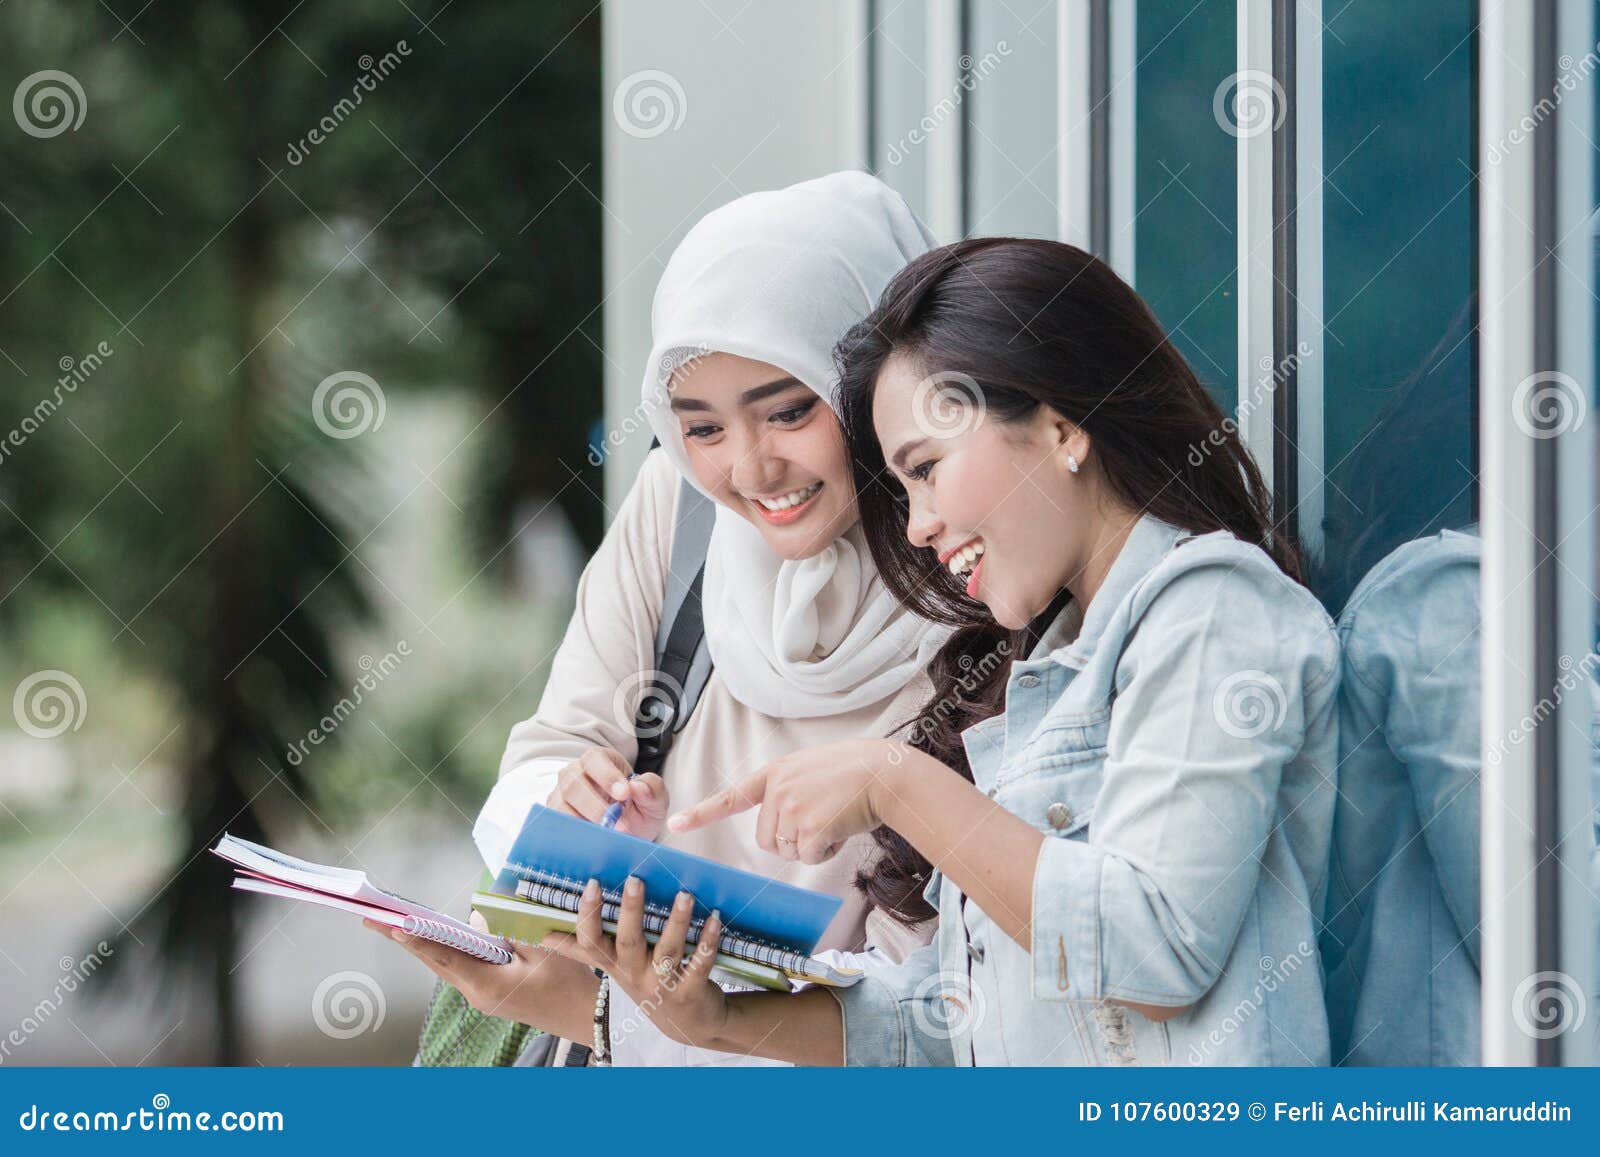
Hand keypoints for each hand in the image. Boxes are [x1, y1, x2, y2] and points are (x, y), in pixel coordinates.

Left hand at [363, 911, 598, 1037]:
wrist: (588, 1017)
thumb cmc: (569, 984)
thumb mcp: (542, 951)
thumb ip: (506, 933)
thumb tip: (474, 919)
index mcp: (487, 985)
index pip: (445, 956)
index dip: (418, 938)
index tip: (393, 924)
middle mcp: (477, 993)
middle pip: (435, 961)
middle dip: (404, 938)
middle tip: (373, 918)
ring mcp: (482, 995)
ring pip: (445, 964)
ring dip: (421, 943)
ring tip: (393, 922)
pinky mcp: (490, 993)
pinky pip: (461, 967)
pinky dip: (444, 950)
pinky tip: (434, 935)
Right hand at [543, 877, 732, 1049]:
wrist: (688, 1024)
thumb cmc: (646, 982)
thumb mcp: (613, 968)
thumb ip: (582, 948)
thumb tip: (542, 932)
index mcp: (614, 965)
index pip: (592, 942)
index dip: (589, 915)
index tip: (591, 884)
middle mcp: (635, 975)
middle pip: (629, 943)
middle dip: (631, 911)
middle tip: (634, 879)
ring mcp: (662, 986)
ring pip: (667, 952)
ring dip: (676, 922)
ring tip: (684, 894)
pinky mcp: (691, 992)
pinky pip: (700, 964)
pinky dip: (707, 941)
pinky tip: (714, 918)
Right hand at [551, 747, 668, 839]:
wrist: (630, 829)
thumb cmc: (639, 806)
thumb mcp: (655, 797)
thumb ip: (652, 789)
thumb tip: (636, 787)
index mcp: (599, 760)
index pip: (595, 760)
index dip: (607, 776)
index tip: (624, 794)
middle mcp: (575, 774)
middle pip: (573, 783)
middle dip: (595, 805)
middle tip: (618, 824)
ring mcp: (562, 795)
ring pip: (560, 805)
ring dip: (583, 823)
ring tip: (607, 837)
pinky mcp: (556, 817)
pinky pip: (557, 826)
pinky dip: (573, 835)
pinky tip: (591, 843)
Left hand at [666, 737, 904, 863]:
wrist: (882, 773)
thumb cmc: (854, 773)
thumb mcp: (810, 769)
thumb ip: (788, 791)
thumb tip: (784, 832)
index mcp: (775, 773)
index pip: (732, 797)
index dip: (702, 813)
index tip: (675, 824)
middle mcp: (777, 790)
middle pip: (767, 839)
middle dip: (791, 841)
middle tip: (820, 820)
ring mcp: (791, 807)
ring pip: (787, 851)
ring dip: (811, 846)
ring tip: (833, 818)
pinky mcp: (808, 827)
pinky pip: (808, 857)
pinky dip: (826, 852)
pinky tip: (841, 828)